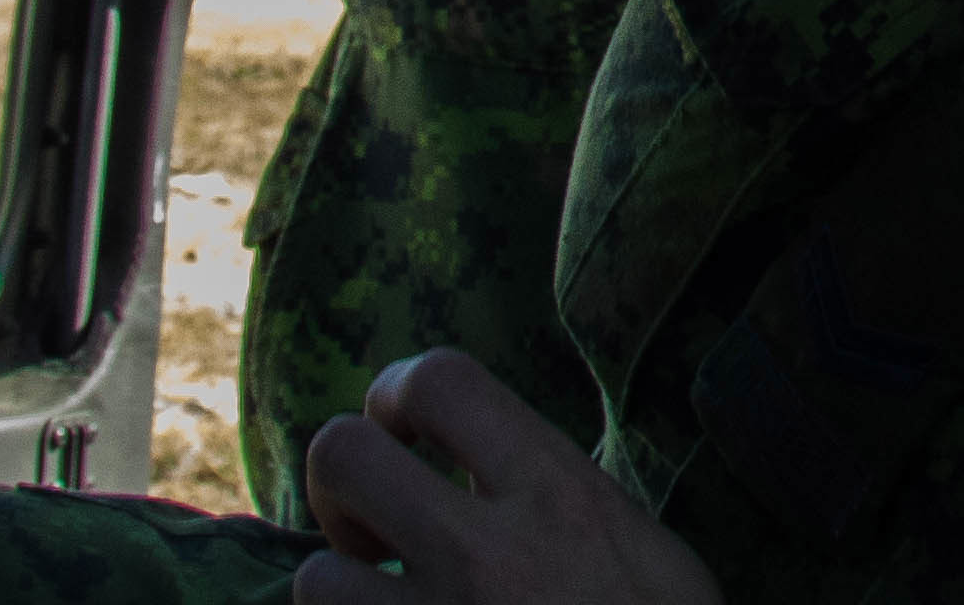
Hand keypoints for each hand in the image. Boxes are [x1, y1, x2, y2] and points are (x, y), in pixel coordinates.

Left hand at [292, 349, 718, 604]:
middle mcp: (488, 555)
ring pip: (314, 579)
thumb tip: (495, 460)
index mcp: (561, 496)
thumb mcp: (649, 553)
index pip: (442, 381)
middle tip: (378, 532)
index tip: (411, 433)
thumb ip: (566, 497)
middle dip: (343, 487)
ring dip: (339, 596)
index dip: (400, 392)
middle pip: (343, 455)